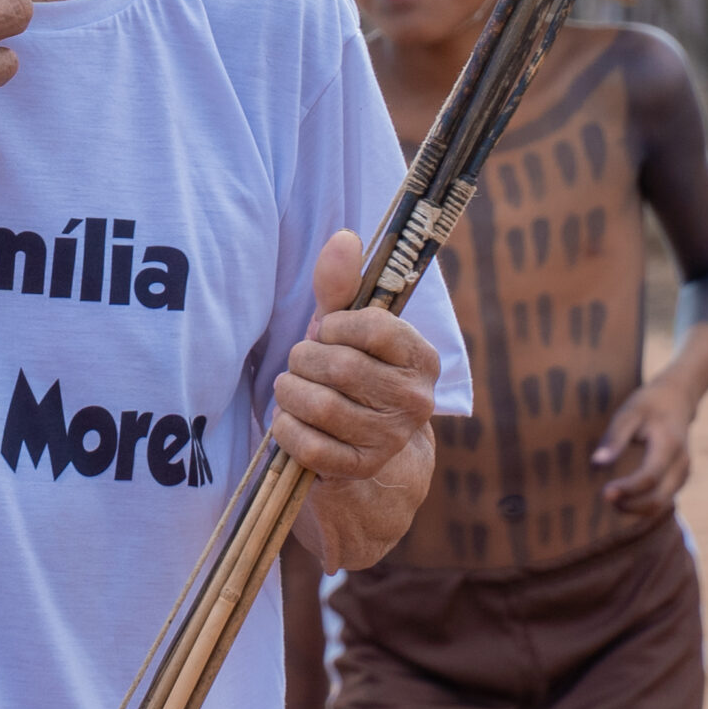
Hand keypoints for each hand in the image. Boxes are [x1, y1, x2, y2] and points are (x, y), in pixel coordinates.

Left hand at [277, 231, 440, 569]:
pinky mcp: (360, 470)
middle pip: (339, 366)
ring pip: (319, 404)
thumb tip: (344, 238)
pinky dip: (286, 427)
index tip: (328, 331)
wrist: (362, 451)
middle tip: (302, 362)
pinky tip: (291, 419)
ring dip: (289, 392)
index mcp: (422, 358)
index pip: (375, 326)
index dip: (337, 325)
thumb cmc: (350, 375)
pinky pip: (307, 444)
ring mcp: (390, 440)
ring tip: (291, 388)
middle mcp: (416, 401)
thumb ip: (342, 286)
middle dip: (304, 358)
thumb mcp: (346, 330)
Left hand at [593, 378, 699, 517]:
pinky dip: (645, 507)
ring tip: (611, 498)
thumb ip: (613, 440)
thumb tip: (596, 465)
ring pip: (662, 505)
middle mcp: (681, 463)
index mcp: (669, 444)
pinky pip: (664, 502)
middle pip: (658, 498)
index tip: (604, 493)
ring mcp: (684, 474)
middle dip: (631, 505)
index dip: (627, 489)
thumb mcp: (627, 414)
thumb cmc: (647, 406)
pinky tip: (625, 501)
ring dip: (637, 510)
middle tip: (604, 496)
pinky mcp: (680, 480)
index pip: (650, 477)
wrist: (676, 400)